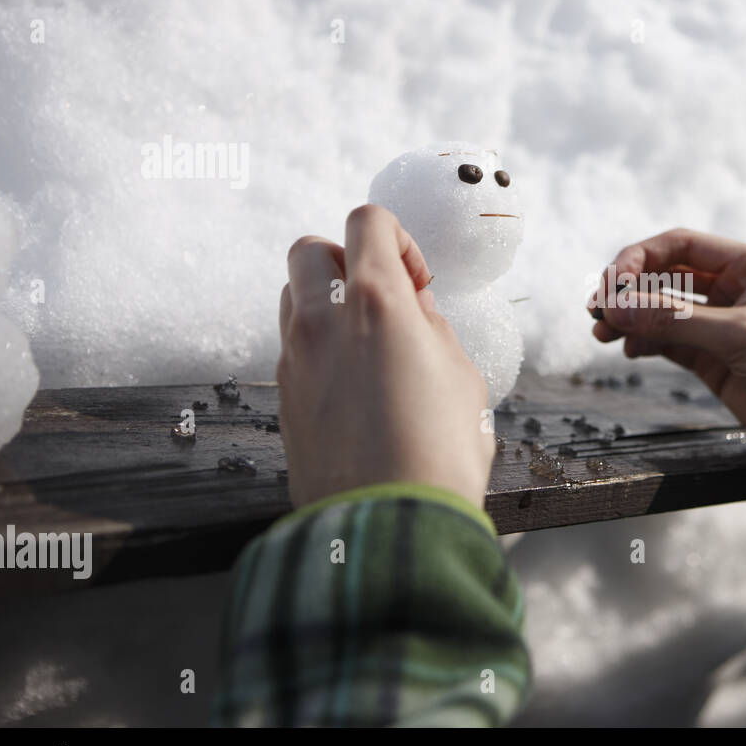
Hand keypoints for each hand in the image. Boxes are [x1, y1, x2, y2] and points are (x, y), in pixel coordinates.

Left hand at [278, 205, 493, 508]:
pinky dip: (319, 347)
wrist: (389, 525)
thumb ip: (432, 327)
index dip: (398, 238)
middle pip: (311, 249)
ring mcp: (294, 361)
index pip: (367, 221)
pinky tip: (355, 386)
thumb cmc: (441, 452)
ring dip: (326, 302)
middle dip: (347, 261)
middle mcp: (322, 322)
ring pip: (293, 297)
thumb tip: (413, 307)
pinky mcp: (284, 399)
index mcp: (375, 302)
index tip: (418, 279)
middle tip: (384, 301)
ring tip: (368, 344)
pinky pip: (294, 348)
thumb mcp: (462, 377)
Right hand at [588, 228, 745, 506]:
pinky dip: (645, 340)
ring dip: (631, 317)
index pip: (682, 245)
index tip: (610, 284)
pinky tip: (628, 348)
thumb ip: (674, 321)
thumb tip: (615, 306)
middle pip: (667, 275)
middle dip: (630, 289)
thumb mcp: (740, 337)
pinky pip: (669, 339)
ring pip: (663, 310)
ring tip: (601, 333)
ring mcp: (724, 325)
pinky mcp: (716, 359)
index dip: (639, 258)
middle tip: (596, 309)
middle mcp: (737, 288)